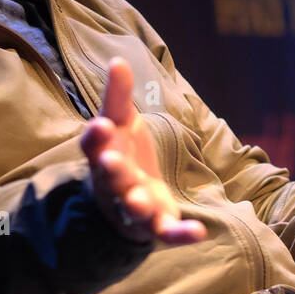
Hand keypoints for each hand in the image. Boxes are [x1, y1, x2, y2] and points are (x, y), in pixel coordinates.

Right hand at [79, 57, 205, 245]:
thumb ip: (118, 96)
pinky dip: (181, 234)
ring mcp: (136, 207)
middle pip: (113, 179)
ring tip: (140, 200)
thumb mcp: (121, 123)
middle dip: (113, 171)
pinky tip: (198, 232)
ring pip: (134, 209)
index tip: (100, 125)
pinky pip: (167, 233)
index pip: (95, 145)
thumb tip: (117, 59)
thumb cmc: (121, 153)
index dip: (96, 137)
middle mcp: (116, 184)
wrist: (125, 199)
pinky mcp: (157, 226)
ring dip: (137, 205)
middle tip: (111, 161)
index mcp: (105, 155)